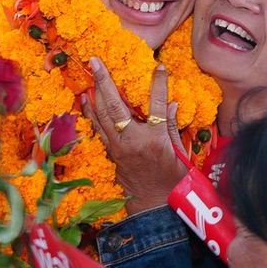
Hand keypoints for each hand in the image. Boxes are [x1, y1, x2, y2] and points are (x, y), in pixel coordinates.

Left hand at [82, 59, 187, 214]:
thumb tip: (171, 104)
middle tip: (95, 61)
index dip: (159, 84)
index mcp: (155, 140)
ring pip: (102, 117)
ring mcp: (119, 149)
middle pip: (116, 106)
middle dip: (104, 81)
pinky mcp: (111, 155)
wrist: (155, 206)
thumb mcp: (179, 152)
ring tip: (87, 77)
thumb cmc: (173, 180)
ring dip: (93, 95)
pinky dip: (92, 114)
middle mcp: (133, 141)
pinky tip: (87, 102)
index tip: (159, 66)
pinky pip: (99, 130)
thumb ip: (171, 126)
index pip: (157, 105)